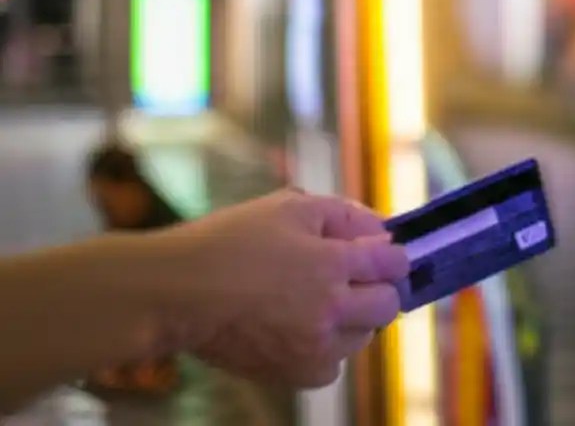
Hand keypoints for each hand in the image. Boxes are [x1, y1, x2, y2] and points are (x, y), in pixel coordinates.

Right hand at [156, 191, 407, 387]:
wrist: (175, 294)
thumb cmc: (229, 242)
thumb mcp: (289, 207)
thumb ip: (344, 216)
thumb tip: (383, 231)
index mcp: (333, 264)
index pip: (395, 262)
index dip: (387, 253)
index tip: (373, 252)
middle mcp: (332, 310)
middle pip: (389, 303)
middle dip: (376, 287)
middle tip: (348, 277)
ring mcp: (316, 347)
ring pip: (363, 336)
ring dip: (351, 319)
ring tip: (312, 301)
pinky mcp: (297, 373)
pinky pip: (334, 364)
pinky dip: (326, 348)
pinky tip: (297, 327)